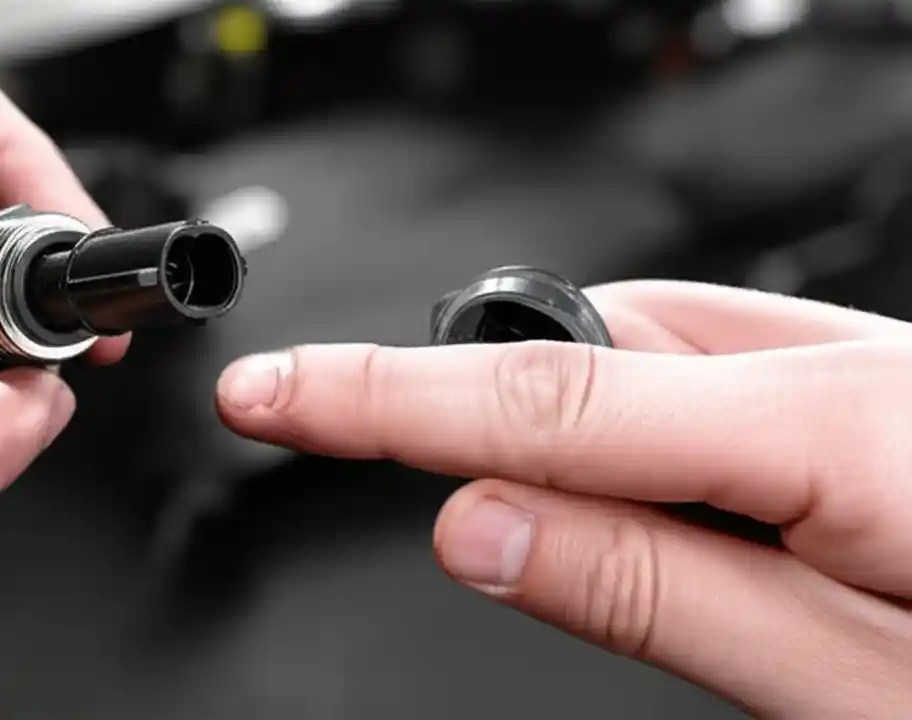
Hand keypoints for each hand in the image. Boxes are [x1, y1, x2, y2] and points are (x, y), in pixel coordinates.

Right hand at [216, 281, 911, 716]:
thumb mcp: (845, 686)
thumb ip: (648, 588)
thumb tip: (479, 528)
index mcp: (843, 434)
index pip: (546, 400)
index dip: (381, 398)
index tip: (273, 394)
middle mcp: (849, 367)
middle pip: (595, 355)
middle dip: (495, 418)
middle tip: (489, 530)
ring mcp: (859, 365)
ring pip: (650, 361)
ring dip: (592, 443)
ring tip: (671, 568)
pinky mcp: (859, 387)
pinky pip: (710, 373)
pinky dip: (650, 430)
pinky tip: (686, 508)